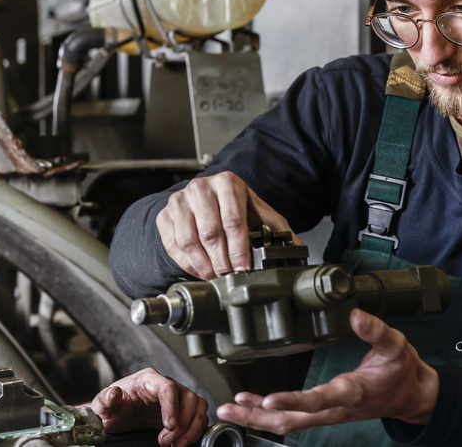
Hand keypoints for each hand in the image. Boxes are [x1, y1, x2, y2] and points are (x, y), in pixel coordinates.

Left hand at [89, 367, 209, 446]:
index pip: (168, 387)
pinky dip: (194, 431)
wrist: (115, 419)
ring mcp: (175, 398)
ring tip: (175, 444)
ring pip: (198, 406)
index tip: (169, 426)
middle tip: (165, 441)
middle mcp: (164, 385)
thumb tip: (114, 392)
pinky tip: (180, 442)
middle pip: (188, 397)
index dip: (172, 406)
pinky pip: (198, 416)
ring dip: (191, 428)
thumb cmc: (111, 410)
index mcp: (147, 380)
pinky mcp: (181, 411)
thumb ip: (106, 399)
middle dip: (181, 423)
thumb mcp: (103, 406)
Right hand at [156, 171, 293, 278]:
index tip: (243, 269)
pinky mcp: (164, 215)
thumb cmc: (234, 206)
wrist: (204, 198)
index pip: (233, 220)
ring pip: (189, 241)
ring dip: (203, 266)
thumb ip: (276, 229)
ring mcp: (179, 200)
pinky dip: (187, 264)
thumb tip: (297, 250)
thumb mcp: (257, 212)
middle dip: (222, 261)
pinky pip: (173, 246)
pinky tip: (200, 271)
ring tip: (216, 276)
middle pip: (210, 233)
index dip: (239, 249)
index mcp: (228, 183)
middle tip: (230, 277)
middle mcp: (201, 187)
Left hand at [216, 309, 437, 435]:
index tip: (270, 401)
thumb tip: (355, 314)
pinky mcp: (324, 412)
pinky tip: (250, 405)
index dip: (293, 401)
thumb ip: (375, 330)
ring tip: (230, 408)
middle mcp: (335, 408)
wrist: (412, 396)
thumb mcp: (395, 345)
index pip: (318, 400)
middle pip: (292, 420)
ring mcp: (328, 414)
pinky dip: (268, 414)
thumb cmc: (402, 371)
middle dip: (259, 416)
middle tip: (231, 407)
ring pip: (288, 423)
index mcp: (351, 392)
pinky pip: (293, 418)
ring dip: (257, 418)